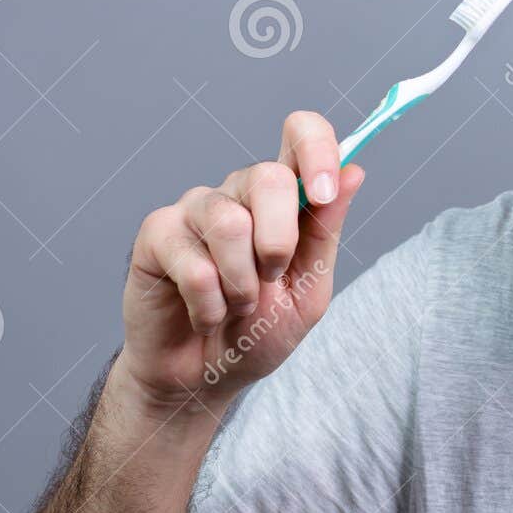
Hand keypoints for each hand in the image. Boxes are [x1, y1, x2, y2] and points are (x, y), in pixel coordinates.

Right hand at [114, 111, 363, 413]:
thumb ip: (325, 231)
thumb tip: (355, 171)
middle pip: (268, 176)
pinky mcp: (157, 235)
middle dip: (280, 242)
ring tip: (239, 306)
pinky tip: (206, 314)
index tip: (324, 192)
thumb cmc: (259, 331)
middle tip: (273, 278)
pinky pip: (193, 261)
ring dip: (243, 282)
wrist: (206, 378)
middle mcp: (239, 192)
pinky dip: (210, 303)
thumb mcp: (309, 289)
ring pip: (229, 221)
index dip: (318, 149)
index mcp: (283, 198)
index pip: (302, 134)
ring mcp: (195, 209)